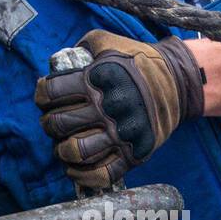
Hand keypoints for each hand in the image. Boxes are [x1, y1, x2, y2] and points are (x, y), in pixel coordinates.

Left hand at [34, 30, 204, 190]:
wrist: (179, 82)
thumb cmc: (137, 61)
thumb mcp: (107, 43)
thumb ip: (80, 48)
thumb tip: (56, 62)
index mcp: (97, 79)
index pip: (52, 92)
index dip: (42, 96)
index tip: (45, 98)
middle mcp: (108, 107)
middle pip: (59, 124)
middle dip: (48, 124)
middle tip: (53, 122)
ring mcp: (122, 133)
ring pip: (76, 151)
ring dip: (61, 151)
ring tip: (63, 145)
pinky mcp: (134, 153)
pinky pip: (102, 174)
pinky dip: (82, 176)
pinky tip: (74, 169)